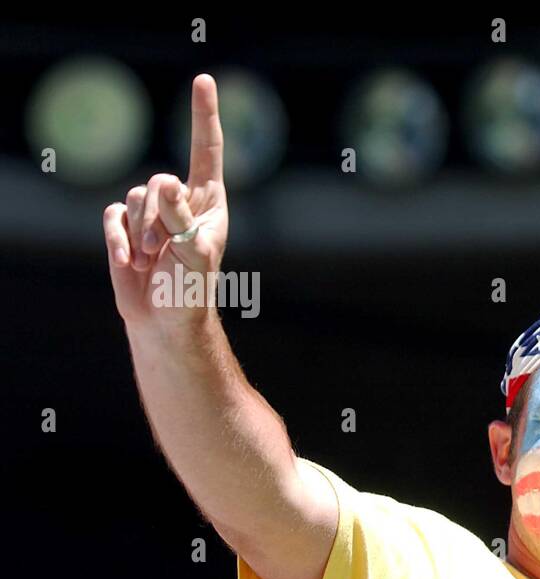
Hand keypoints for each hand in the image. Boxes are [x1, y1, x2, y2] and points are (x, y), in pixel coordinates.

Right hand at [103, 74, 228, 324]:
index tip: (204, 79)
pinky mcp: (124, 227)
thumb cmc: (191, 287)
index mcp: (209, 201)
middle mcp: (180, 200)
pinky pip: (112, 216)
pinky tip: (130, 262)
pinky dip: (118, 240)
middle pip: (158, 182)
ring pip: (133, 197)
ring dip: (140, 233)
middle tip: (164, 251)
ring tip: (153, 260)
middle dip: (157, 217)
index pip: (206, 149)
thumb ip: (180, 216)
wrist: (165, 319)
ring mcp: (151, 213)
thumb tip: (166, 181)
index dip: (203, 114)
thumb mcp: (194, 251)